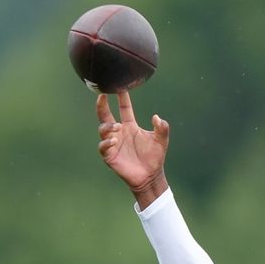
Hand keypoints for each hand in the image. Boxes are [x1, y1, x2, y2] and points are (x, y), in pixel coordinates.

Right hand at [95, 91, 169, 206]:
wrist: (150, 176)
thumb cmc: (155, 157)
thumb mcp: (162, 141)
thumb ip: (162, 128)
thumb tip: (156, 117)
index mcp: (130, 126)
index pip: (124, 108)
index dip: (121, 98)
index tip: (119, 86)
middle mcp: (119, 132)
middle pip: (106, 116)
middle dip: (102, 106)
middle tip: (102, 97)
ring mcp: (113, 144)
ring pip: (103, 130)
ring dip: (107, 126)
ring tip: (117, 128)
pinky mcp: (110, 156)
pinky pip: (103, 147)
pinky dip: (106, 143)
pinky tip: (113, 141)